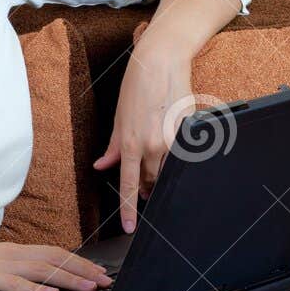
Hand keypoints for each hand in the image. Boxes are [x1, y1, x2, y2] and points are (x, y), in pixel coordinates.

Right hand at [0, 242, 112, 290]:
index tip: (100, 273)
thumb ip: (15, 273)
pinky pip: (15, 283)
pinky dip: (36, 289)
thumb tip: (41, 284)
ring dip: (68, 279)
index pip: (55, 253)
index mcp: (14, 252)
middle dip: (84, 270)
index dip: (80, 262)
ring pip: (42, 270)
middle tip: (106, 281)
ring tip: (90, 288)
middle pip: (55, 258)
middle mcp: (12, 254)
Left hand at [93, 36, 194, 231]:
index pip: (128, 185)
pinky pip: (181, 158)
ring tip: (157, 165)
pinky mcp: (188, 133)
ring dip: (160, 175)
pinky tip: (172, 147)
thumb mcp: (118, 118)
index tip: (130, 228)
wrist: (161, 62)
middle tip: (144, 184)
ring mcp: (171, 141)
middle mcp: (151, 146)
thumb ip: (113, 146)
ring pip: (167, 173)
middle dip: (146, 188)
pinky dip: (175, 159)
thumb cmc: (136, 86)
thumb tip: (102, 165)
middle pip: (150, 183)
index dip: (129, 210)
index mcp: (129, 144)